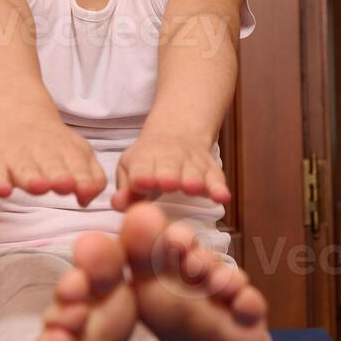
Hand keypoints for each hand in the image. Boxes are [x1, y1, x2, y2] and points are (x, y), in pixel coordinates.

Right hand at [0, 117, 106, 206]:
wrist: (20, 117)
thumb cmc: (56, 147)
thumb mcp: (81, 155)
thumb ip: (92, 178)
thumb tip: (86, 198)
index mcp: (69, 152)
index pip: (79, 167)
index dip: (82, 179)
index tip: (83, 189)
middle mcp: (43, 154)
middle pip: (52, 167)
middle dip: (59, 177)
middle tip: (64, 184)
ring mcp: (17, 158)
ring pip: (25, 170)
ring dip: (32, 179)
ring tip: (38, 187)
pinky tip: (1, 190)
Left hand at [111, 130, 230, 210]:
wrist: (175, 135)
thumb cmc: (147, 163)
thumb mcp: (130, 170)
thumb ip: (125, 190)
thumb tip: (118, 204)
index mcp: (144, 158)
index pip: (141, 166)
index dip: (141, 174)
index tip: (142, 182)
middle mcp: (169, 158)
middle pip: (169, 167)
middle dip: (168, 175)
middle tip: (167, 183)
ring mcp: (192, 162)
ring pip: (193, 171)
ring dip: (193, 179)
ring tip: (192, 188)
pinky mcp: (210, 169)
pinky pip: (216, 178)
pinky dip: (219, 187)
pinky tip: (222, 197)